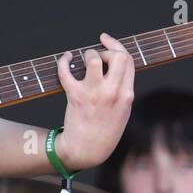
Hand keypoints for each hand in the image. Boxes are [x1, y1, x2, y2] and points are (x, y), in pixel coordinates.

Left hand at [55, 32, 135, 170]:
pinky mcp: (76, 97)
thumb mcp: (123, 110)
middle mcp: (113, 92)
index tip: (106, 40)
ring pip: (93, 59)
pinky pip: (67, 72)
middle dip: (106, 48)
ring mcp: (95, 94)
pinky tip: (65, 58)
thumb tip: (115, 67)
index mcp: (127, 94)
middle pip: (117, 56)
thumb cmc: (105, 131)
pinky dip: (63, 61)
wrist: (88, 151)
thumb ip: (123, 89)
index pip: (129, 60)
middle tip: (97, 54)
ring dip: (87, 54)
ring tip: (82, 59)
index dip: (117, 45)